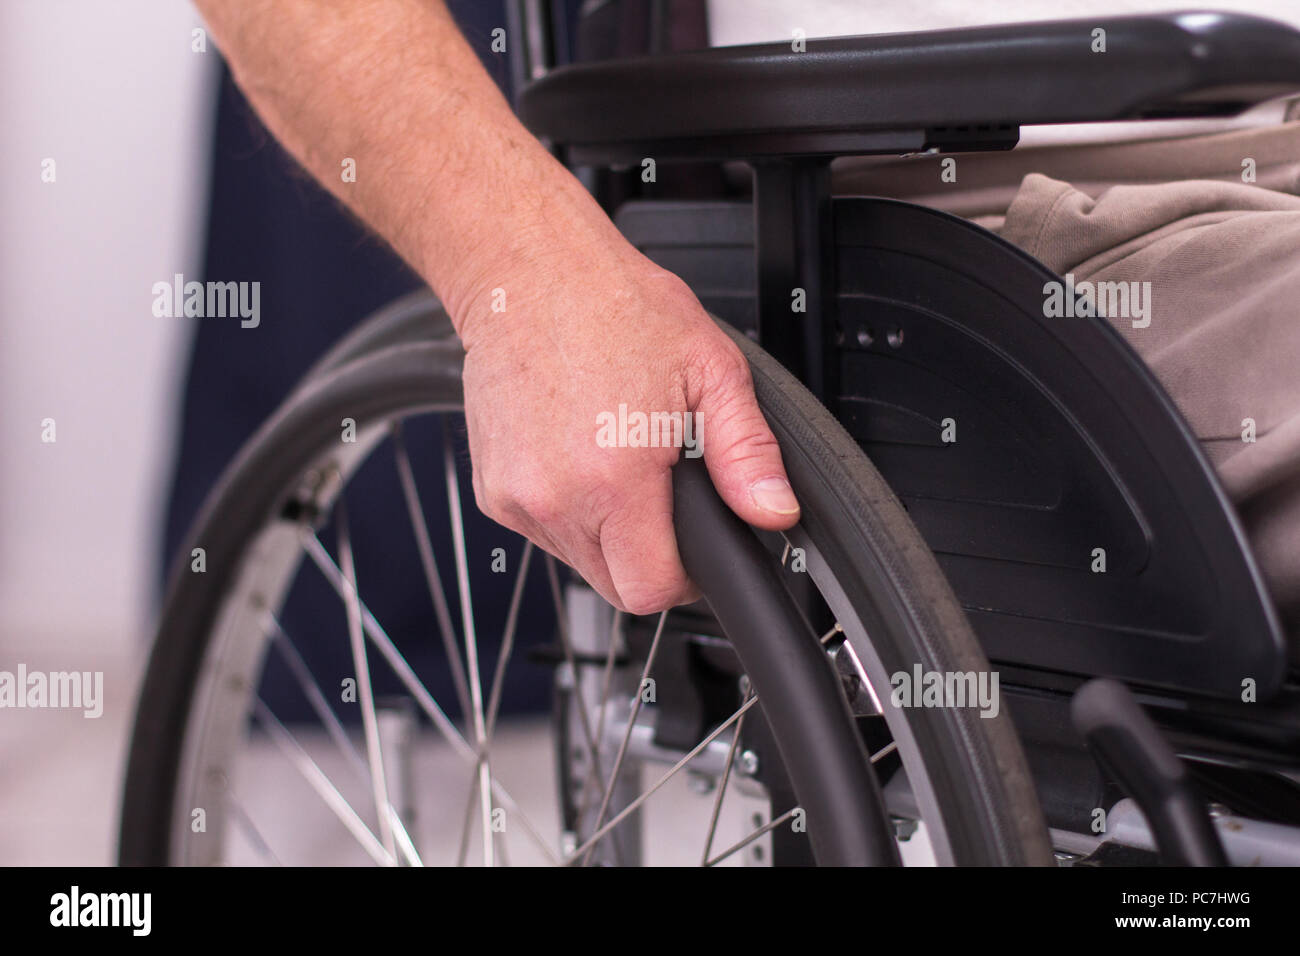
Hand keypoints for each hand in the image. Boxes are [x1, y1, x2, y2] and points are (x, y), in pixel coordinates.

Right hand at [456, 237, 800, 613]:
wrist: (529, 274)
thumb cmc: (614, 308)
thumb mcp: (710, 370)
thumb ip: (748, 452)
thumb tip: (774, 511)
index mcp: (612, 476)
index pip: (650, 588)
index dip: (685, 577)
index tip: (696, 541)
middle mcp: (554, 497)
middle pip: (615, 586)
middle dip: (649, 556)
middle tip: (663, 493)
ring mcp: (515, 498)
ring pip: (580, 563)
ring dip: (609, 535)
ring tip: (619, 461)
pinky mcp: (491, 491)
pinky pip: (546, 533)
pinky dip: (571, 513)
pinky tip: (581, 457)